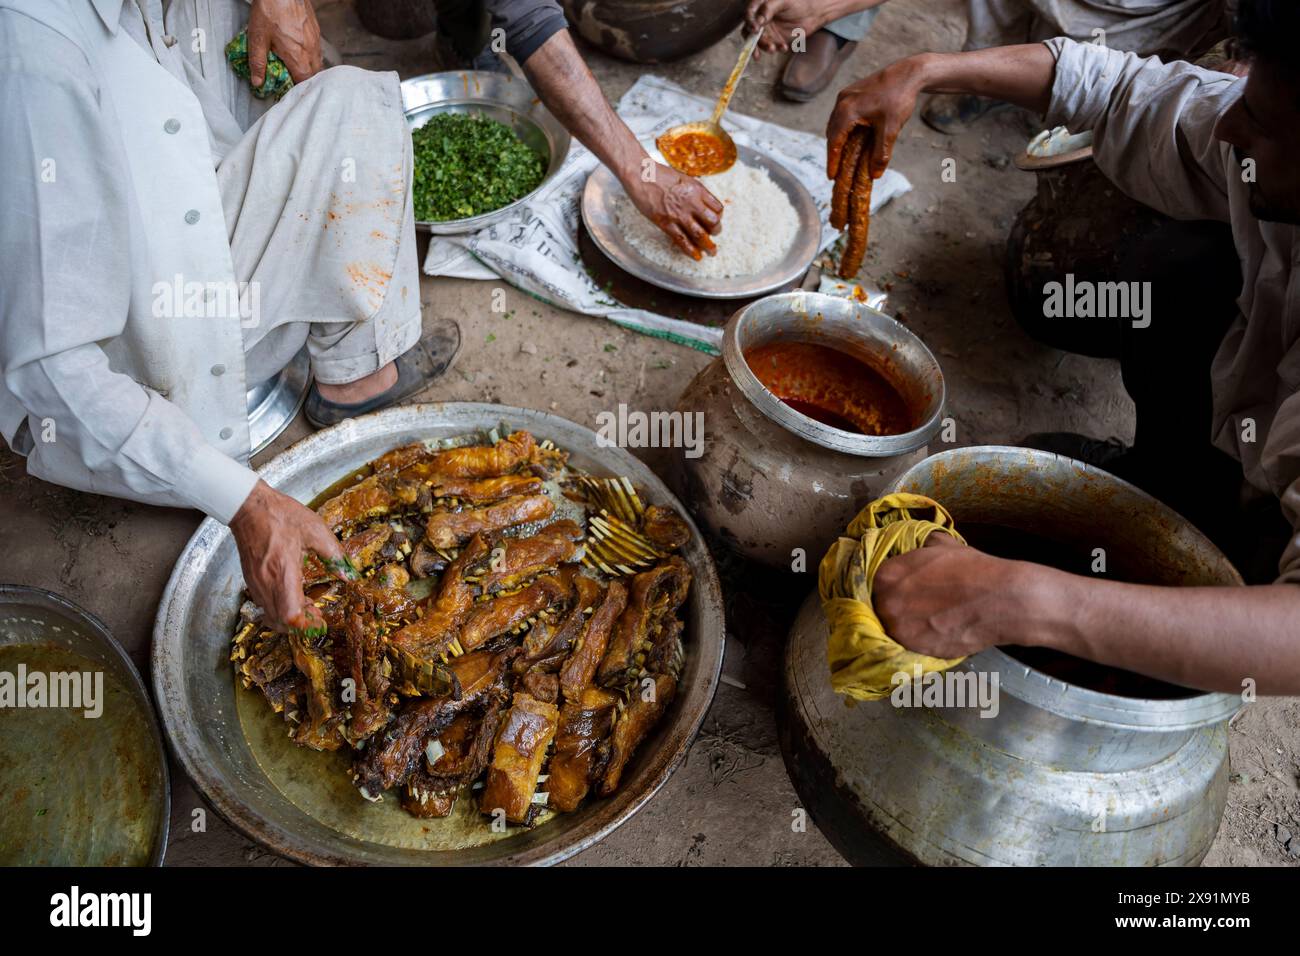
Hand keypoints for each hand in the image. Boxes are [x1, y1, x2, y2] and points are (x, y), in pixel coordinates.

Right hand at [229, 480, 350, 632]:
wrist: (249, 506)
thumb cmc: (281, 516)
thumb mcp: (315, 530)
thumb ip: (334, 554)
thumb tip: (348, 574)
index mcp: (284, 571)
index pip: (290, 615)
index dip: (306, 625)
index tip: (320, 622)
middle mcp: (266, 582)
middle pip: (280, 621)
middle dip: (300, 625)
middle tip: (317, 615)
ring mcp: (255, 582)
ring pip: (270, 614)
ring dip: (289, 617)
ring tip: (307, 605)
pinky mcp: (250, 578)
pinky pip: (264, 603)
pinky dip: (279, 607)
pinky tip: (292, 594)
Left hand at [248, 0, 322, 85]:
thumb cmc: (269, 11)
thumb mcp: (257, 38)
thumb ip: (258, 62)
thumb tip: (258, 82)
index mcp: (297, 56)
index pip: (304, 83)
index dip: (298, 90)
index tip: (289, 92)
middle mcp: (310, 51)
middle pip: (314, 75)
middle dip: (305, 82)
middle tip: (293, 83)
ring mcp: (315, 40)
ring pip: (318, 63)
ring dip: (309, 69)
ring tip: (297, 69)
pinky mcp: (316, 31)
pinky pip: (317, 50)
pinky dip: (311, 56)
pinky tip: (300, 52)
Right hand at [625, 163, 723, 259]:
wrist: (641, 175)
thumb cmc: (659, 174)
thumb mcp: (683, 178)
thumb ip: (694, 191)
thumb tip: (700, 203)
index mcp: (697, 190)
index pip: (717, 208)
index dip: (718, 216)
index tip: (715, 220)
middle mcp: (691, 202)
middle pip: (713, 222)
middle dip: (716, 231)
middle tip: (714, 235)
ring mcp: (679, 214)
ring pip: (700, 234)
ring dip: (708, 245)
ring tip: (712, 251)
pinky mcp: (666, 223)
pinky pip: (682, 240)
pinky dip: (691, 250)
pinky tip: (696, 256)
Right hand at [745, 0, 823, 54]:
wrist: (812, 12)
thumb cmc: (797, 1)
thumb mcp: (782, 1)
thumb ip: (768, 9)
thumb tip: (758, 21)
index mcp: (759, 7)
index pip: (749, 15)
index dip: (750, 22)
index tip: (755, 29)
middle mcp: (760, 20)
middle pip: (749, 32)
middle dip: (752, 41)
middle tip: (755, 48)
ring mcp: (767, 31)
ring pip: (758, 42)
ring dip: (764, 47)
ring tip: (772, 48)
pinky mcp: (775, 40)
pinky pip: (772, 47)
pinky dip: (777, 49)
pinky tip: (784, 47)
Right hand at [826, 53, 929, 179]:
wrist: (908, 73)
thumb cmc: (899, 98)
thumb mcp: (891, 129)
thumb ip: (881, 153)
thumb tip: (875, 175)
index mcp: (847, 111)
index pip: (834, 142)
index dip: (833, 161)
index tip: (832, 177)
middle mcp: (842, 102)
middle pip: (832, 133)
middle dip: (834, 153)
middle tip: (837, 171)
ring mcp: (845, 96)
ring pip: (835, 124)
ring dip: (838, 141)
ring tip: (842, 157)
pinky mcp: (852, 93)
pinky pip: (842, 116)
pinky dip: (844, 129)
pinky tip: (851, 138)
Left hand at [872, 535, 1039, 658]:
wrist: (999, 599)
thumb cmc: (971, 568)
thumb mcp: (941, 544)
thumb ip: (920, 547)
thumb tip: (919, 546)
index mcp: (887, 575)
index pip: (877, 583)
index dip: (893, 586)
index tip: (904, 589)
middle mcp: (886, 603)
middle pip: (882, 607)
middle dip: (897, 606)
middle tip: (917, 605)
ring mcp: (900, 630)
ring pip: (894, 629)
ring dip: (907, 625)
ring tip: (928, 620)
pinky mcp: (916, 650)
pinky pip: (911, 645)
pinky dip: (920, 640)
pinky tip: (936, 631)